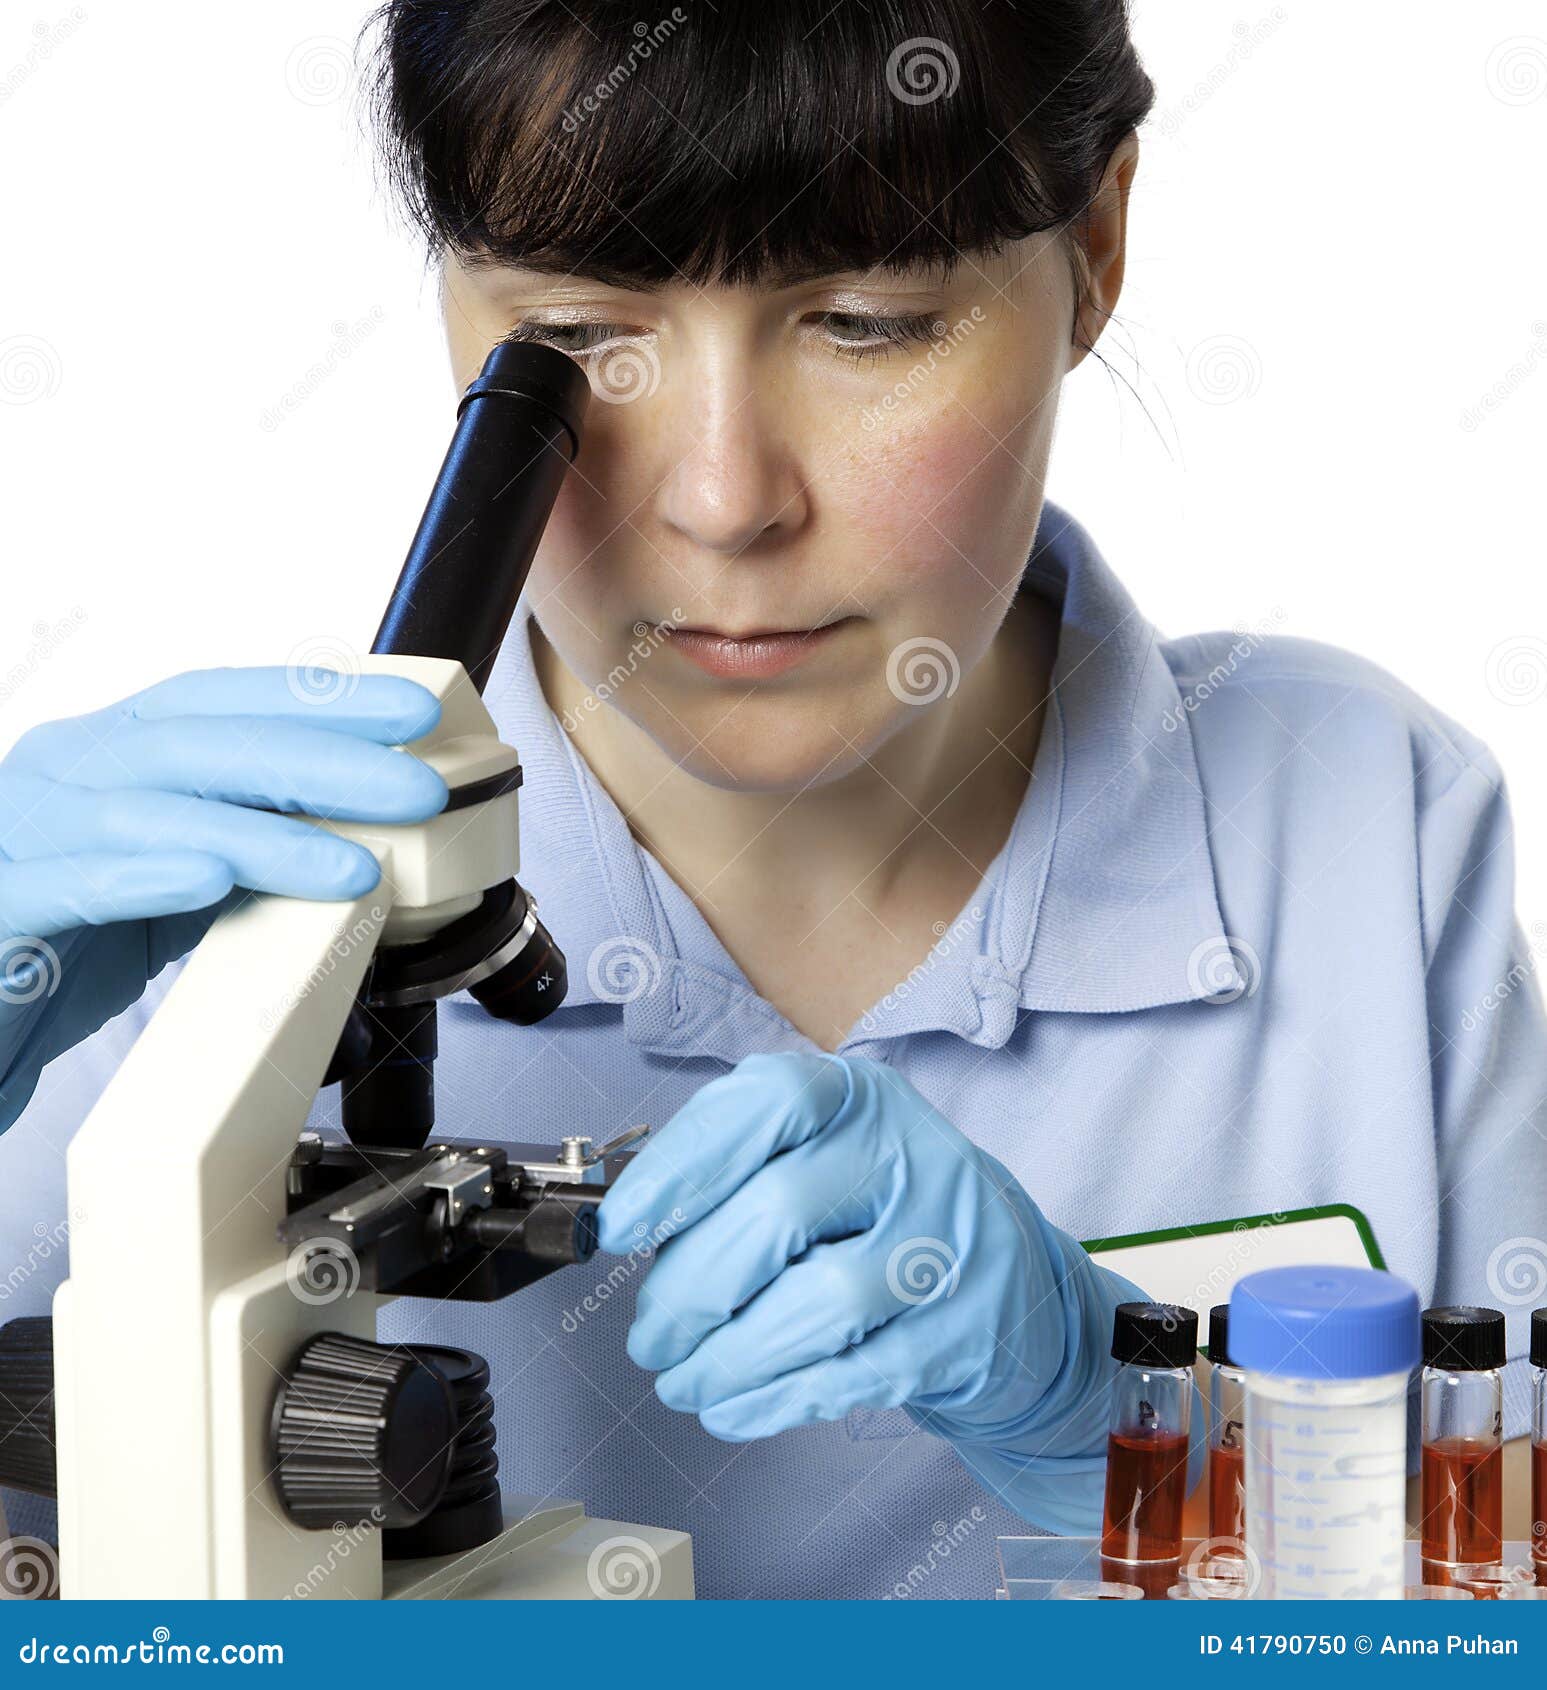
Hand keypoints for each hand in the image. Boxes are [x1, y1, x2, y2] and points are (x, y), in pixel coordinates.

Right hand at [0, 665, 447, 1131]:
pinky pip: (64, 885)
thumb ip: (245, 853)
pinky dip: (138, 878)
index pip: (216, 704)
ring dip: (259, 836)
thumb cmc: (68, 948)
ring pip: (140, 811)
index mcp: (106, 754)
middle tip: (418, 789)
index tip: (414, 714)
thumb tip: (364, 838)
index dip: (314, 701)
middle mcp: (58, 774)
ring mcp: (15, 836)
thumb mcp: (175, 889)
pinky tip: (207, 881)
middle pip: (193, 743)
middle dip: (319, 760)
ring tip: (351, 865)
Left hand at [596, 1050, 1110, 1446]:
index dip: (681, 1165)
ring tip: (682, 1380)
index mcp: (861, 1099)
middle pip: (778, 1213)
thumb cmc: (884, 1216)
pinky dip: (773, 1400)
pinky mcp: (967, 1332)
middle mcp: (915, 1156)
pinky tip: (731, 1406)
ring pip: (819, 1302)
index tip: (619, 1230)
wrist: (1013, 1288)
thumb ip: (736, 1175)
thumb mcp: (823, 1160)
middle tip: (650, 1336)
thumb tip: (635, 1230)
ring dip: (726, 1357)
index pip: (766, 1103)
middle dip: (688, 1290)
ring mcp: (952, 1244)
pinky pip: (854, 1374)